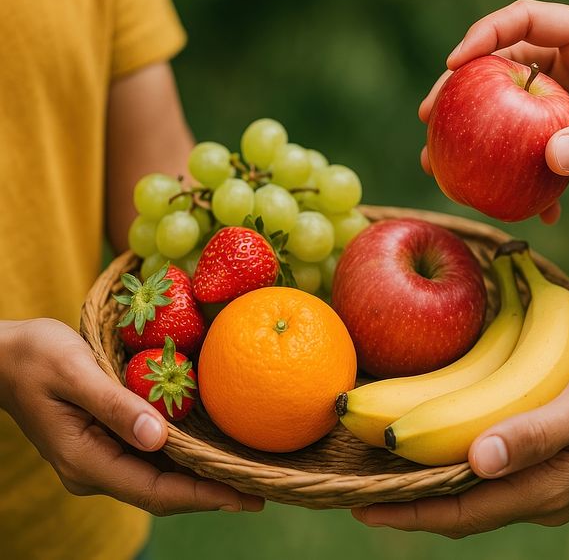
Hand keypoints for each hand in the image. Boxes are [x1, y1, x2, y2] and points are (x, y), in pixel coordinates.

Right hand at [0, 318, 263, 514]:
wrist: (1, 356)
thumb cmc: (36, 356)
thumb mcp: (76, 371)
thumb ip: (116, 405)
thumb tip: (159, 438)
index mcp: (85, 460)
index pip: (154, 491)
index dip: (202, 495)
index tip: (243, 496)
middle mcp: (93, 469)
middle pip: (162, 492)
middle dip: (210, 493)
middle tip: (260, 489)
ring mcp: (99, 459)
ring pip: (159, 479)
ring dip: (200, 479)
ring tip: (247, 476)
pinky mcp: (105, 444)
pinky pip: (151, 460)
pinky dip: (184, 460)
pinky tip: (213, 452)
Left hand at [352, 346, 568, 536]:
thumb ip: (533, 434)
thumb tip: (478, 459)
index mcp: (544, 488)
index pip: (460, 512)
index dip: (408, 513)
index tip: (361, 509)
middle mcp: (541, 496)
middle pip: (461, 512)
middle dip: (410, 507)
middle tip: (359, 493)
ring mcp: (549, 485)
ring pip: (475, 498)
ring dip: (432, 491)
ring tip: (388, 476)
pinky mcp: (555, 468)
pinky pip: (494, 480)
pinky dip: (460, 473)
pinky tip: (444, 453)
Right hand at [418, 0, 568, 220]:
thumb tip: (550, 158)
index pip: (529, 20)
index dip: (487, 36)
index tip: (455, 66)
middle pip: (507, 66)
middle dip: (466, 90)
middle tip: (431, 118)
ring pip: (513, 112)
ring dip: (483, 137)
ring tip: (443, 165)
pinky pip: (535, 153)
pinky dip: (525, 177)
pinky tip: (532, 207)